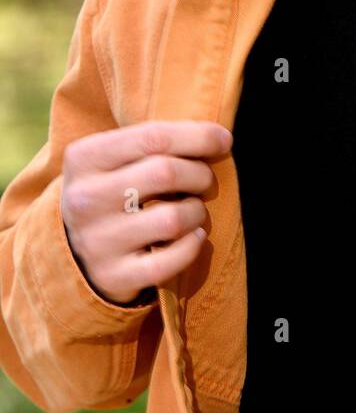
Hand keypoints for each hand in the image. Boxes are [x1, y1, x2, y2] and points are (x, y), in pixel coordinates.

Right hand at [61, 120, 232, 305]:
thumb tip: (219, 138)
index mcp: (84, 158)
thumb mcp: (115, 159)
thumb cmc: (112, 191)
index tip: (224, 140)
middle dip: (200, 174)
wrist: (74, 251)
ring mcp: (97, 241)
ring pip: (172, 218)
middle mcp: (85, 199)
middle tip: (204, 180)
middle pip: (166, 173)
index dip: (199, 136)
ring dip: (196, 211)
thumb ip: (155, 142)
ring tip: (193, 210)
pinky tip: (194, 237)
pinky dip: (192, 246)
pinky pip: (170, 260)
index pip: (154, 137)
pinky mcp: (114, 276)